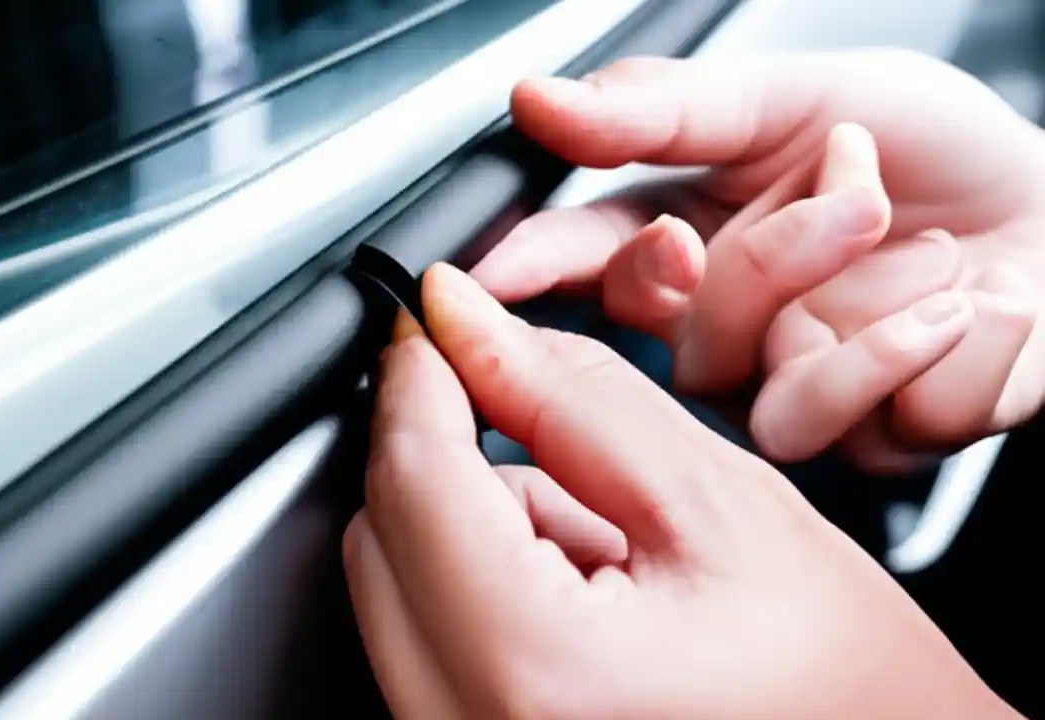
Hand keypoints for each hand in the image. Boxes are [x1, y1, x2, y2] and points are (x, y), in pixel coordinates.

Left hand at [344, 264, 1018, 718]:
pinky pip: (426, 636)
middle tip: (543, 413)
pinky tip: (585, 593)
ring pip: (397, 581)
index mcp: (537, 670)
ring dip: (477, 523)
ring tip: (612, 546)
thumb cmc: (854, 689)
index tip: (439, 315)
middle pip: (385, 533)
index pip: (414, 477)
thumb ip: (574, 400)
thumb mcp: (720, 506)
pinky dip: (485, 583)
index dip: (420, 371)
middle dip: (450, 447)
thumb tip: (466, 323)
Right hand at [473, 51, 1044, 471]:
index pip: (584, 264)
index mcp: (690, 236)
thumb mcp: (792, 95)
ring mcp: (799, 388)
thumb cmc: (929, 148)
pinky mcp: (880, 439)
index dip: (532, 273)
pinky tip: (978, 308)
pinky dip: (947, 355)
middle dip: (763, 271)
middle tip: (849, 199)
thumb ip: (662, 108)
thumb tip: (542, 102)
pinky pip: (878, 429)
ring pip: (769, 409)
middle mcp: (730, 327)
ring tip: (939, 253)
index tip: (488, 277)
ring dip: (868, 325)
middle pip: (681, 342)